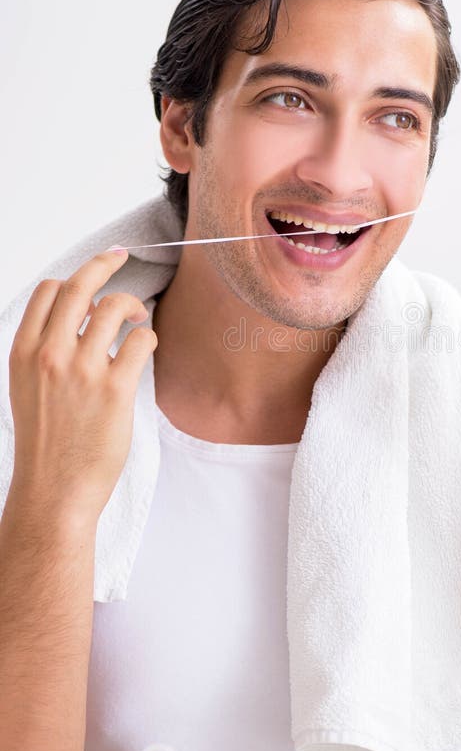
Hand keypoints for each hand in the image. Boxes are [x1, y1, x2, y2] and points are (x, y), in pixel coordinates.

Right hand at [7, 248, 156, 527]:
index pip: (48, 292)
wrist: (53, 492)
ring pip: (114, 307)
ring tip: (138, 318)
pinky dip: (148, 337)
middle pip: (80, 287)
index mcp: (23, 353)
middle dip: (104, 263)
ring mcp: (83, 370)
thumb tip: (77, 322)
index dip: (75, 277)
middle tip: (122, 257)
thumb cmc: (45, 445)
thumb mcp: (27, 390)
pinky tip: (146, 346)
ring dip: (132, 305)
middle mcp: (50, 355)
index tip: (93, 271)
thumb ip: (44, 353)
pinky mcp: (116, 389)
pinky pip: (141, 341)